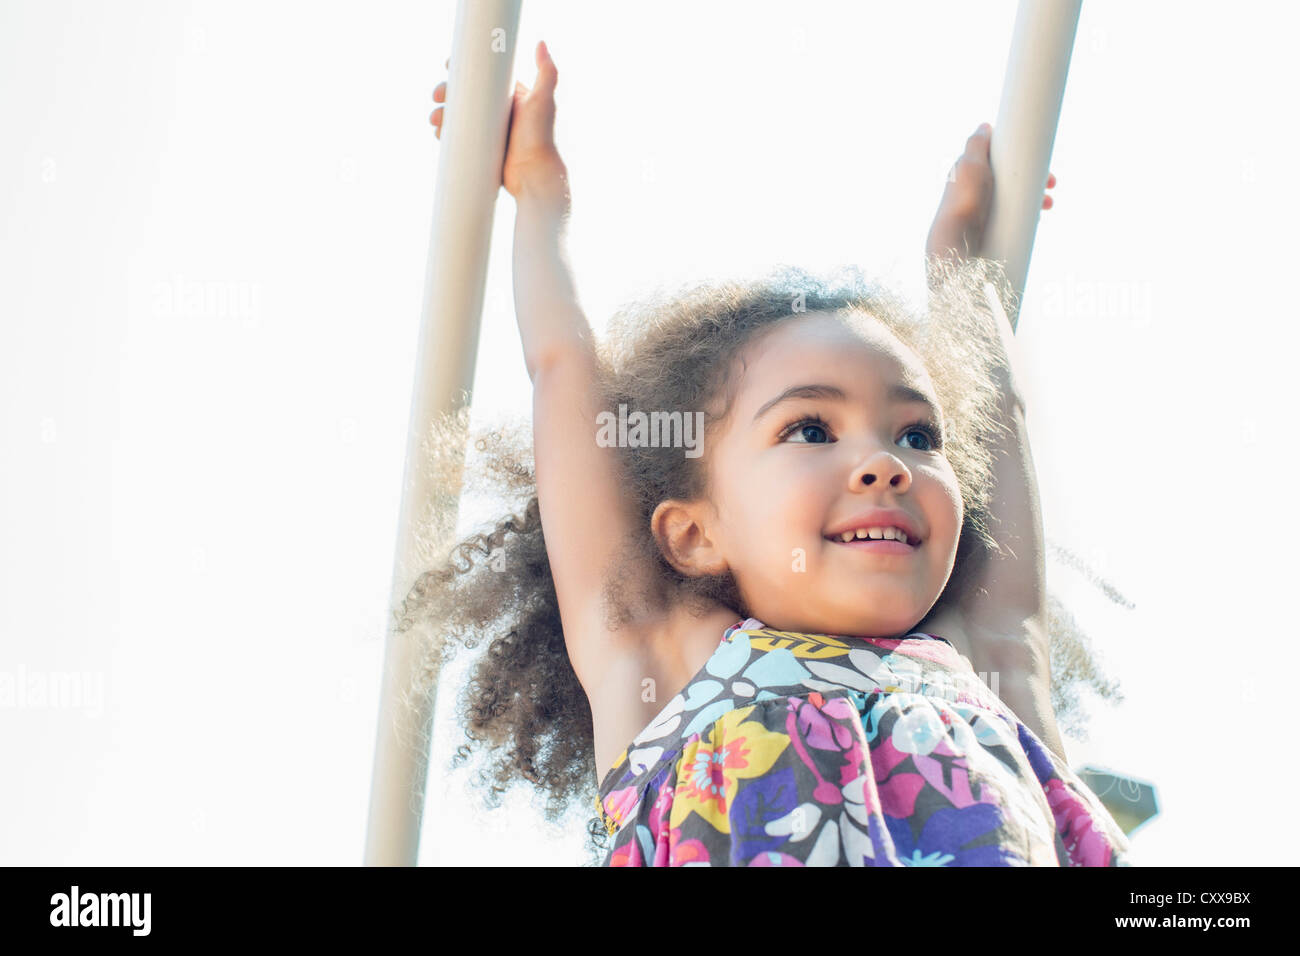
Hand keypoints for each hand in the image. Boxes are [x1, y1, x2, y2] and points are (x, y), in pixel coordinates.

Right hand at [431, 40, 568, 203]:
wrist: (534, 175)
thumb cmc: (542, 138)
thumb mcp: (544, 100)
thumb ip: (547, 72)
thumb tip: (541, 43)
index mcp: (511, 98)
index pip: (484, 78)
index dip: (465, 71)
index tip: (449, 66)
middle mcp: (500, 114)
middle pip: (467, 97)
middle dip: (447, 93)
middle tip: (437, 95)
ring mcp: (490, 133)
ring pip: (460, 118)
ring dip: (443, 114)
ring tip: (435, 118)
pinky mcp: (483, 150)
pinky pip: (461, 138)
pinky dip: (447, 134)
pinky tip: (439, 133)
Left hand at [925, 123, 1054, 261]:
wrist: (955, 239)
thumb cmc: (963, 201)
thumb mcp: (969, 164)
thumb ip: (976, 144)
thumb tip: (985, 126)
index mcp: (972, 172)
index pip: (1004, 159)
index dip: (1024, 158)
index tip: (1043, 163)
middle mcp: (977, 188)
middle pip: (1013, 178)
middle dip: (1036, 180)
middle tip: (1053, 185)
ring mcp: (983, 208)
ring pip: (1015, 198)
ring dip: (1036, 198)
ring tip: (1048, 205)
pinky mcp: (987, 226)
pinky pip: (1012, 216)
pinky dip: (1026, 214)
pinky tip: (1036, 218)